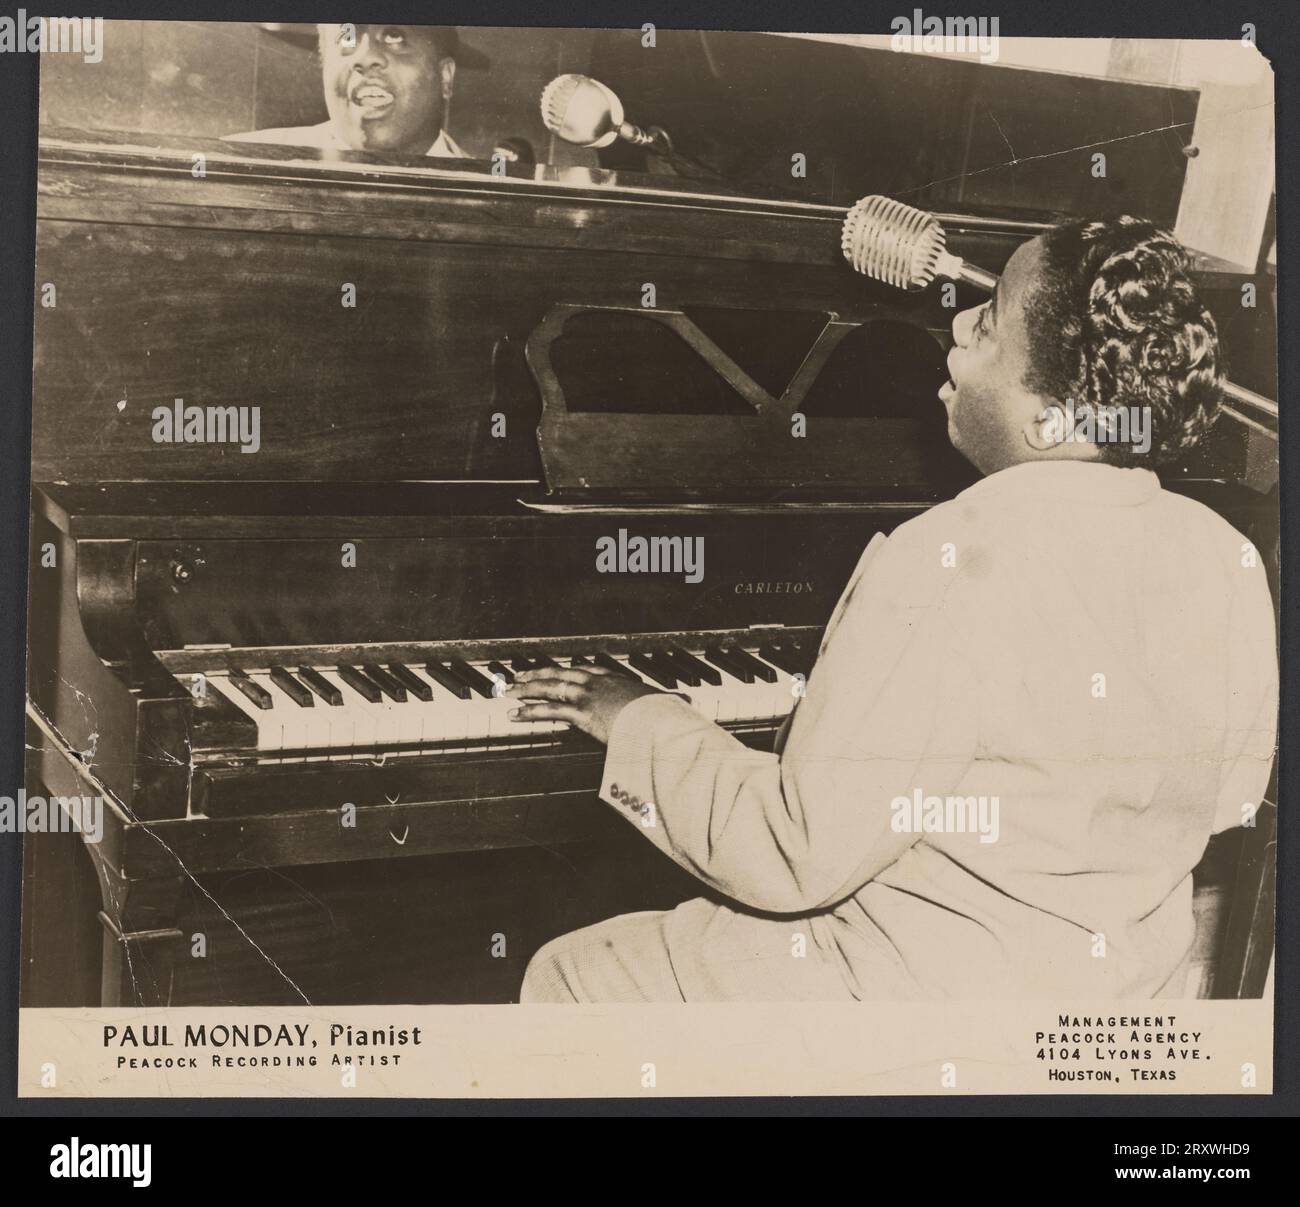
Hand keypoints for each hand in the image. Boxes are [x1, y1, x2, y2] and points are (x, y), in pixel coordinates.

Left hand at [505, 665, 663, 743]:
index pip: (586, 670)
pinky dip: (530, 712)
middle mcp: (599, 683)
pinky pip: (550, 711)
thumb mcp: (668, 705)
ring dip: (529, 689)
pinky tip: (516, 714)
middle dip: (540, 674)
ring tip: (512, 692)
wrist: (660, 718)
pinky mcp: (581, 713)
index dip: (569, 670)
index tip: (557, 669)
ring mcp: (588, 696)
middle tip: (522, 676)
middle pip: (562, 674)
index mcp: (617, 679)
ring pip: (551, 688)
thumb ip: (673, 703)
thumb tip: (689, 703)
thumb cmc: (664, 714)